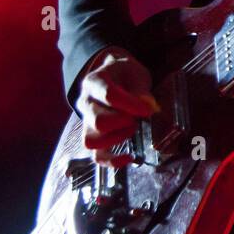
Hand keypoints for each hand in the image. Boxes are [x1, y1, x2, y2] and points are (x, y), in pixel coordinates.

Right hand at [75, 46, 158, 166]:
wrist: (115, 76)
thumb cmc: (126, 74)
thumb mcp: (135, 73)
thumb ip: (140, 89)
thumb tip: (148, 107)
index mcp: (93, 82)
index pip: (109, 95)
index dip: (131, 104)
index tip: (148, 108)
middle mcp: (85, 103)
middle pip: (98, 121)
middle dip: (124, 122)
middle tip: (138, 116)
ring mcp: (86, 122)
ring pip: (92, 140)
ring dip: (117, 137)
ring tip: (132, 127)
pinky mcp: (94, 137)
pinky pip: (97, 155)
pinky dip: (112, 160)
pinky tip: (129, 157)